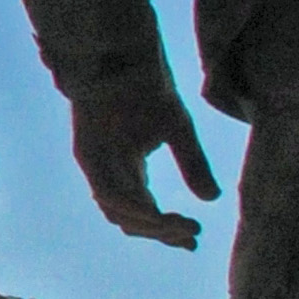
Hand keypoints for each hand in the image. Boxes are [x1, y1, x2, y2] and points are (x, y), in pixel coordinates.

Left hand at [69, 71, 218, 248]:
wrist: (121, 56)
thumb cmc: (147, 88)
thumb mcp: (179, 129)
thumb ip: (192, 164)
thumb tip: (212, 200)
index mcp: (130, 171)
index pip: (146, 212)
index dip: (168, 231)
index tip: (194, 242)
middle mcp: (111, 174)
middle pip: (131, 220)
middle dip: (161, 233)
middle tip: (191, 235)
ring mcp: (96, 166)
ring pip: (119, 213)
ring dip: (151, 225)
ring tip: (182, 226)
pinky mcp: (87, 154)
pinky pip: (109, 193)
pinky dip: (134, 208)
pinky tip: (158, 213)